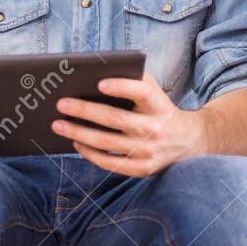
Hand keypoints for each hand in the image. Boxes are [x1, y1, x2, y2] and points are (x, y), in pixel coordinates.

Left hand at [50, 73, 207, 176]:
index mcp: (158, 104)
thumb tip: (93, 76)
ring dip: (79, 133)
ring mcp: (149, 151)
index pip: (142, 92)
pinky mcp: (142, 169)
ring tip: (58, 125)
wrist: (188, 141)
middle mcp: (155, 128)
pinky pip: (111, 163)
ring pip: (107, 142)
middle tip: (61, 104)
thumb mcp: (154, 92)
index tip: (99, 83)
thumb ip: (132, 81)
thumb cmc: (159, 109)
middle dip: (85, 111)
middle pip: (115, 119)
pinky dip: (90, 154)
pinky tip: (76, 143)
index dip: (122, 87)